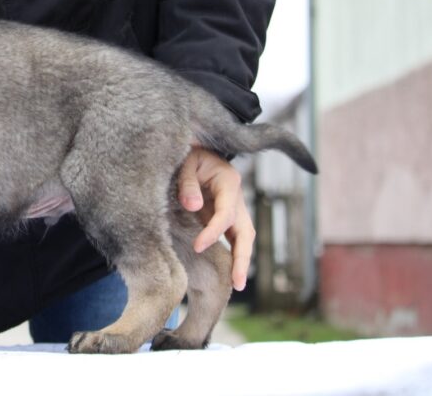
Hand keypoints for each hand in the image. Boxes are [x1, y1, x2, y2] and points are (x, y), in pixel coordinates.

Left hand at [177, 147, 255, 290]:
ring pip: (243, 237)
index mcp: (229, 181)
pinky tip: (227, 272)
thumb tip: (193, 206)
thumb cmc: (188, 153)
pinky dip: (232, 253)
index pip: (225, 214)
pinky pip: (232, 236)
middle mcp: (236, 197)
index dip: (213, 232)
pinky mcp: (224, 214)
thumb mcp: (185, 162)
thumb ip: (187, 184)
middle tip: (237, 283)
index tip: (198, 247)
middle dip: (242, 257)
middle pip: (246, 231)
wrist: (194, 147)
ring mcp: (233, 207)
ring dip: (241, 259)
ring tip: (236, 285)